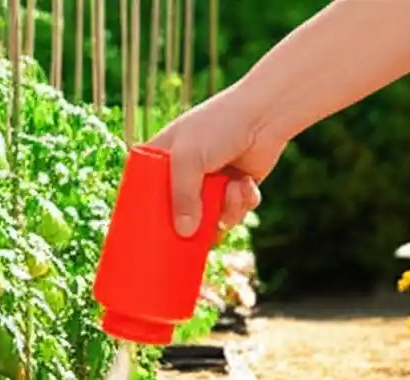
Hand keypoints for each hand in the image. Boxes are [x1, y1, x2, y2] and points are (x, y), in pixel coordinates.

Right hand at [147, 87, 286, 236]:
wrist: (264, 115)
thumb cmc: (219, 126)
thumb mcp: (189, 159)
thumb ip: (182, 197)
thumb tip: (184, 233)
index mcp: (163, 156)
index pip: (145, 189)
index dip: (147, 211)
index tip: (149, 231)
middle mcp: (186, 171)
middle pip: (178, 213)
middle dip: (192, 222)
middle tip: (195, 230)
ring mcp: (211, 182)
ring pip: (210, 218)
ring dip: (225, 208)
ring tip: (233, 188)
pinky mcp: (235, 189)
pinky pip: (234, 212)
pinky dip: (242, 202)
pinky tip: (246, 183)